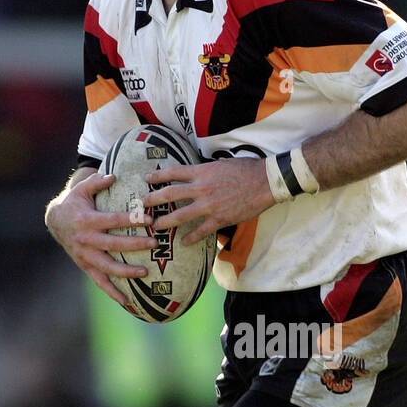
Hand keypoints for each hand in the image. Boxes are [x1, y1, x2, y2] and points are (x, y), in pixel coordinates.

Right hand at [45, 171, 156, 309]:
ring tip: (145, 273)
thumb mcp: (82, 189)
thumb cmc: (75, 202)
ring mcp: (85, 256)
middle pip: (114, 245)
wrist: (55, 221)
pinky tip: (128, 302)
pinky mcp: (85, 267)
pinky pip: (100, 282)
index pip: (113, 221)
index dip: (131, 220)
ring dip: (126, 272)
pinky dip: (113, 292)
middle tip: (154, 243)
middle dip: (135, 245)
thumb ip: (97, 182)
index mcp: (87, 221)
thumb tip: (113, 176)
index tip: (150, 220)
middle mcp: (86, 240)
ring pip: (107, 267)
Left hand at [143, 157, 275, 243]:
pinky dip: (191, 238)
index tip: (147, 178)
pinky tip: (183, 242)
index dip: (158, 175)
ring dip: (165, 222)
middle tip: (141, 205)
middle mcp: (201, 188)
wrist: (265, 182)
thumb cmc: (246, 170)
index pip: (173, 172)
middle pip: (170, 194)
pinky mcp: (219, 219)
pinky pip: (201, 231)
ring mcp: (209, 205)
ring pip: (180, 215)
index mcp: (202, 172)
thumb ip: (206, 170)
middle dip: (153, 199)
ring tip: (154, 227)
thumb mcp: (222, 164)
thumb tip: (197, 173)